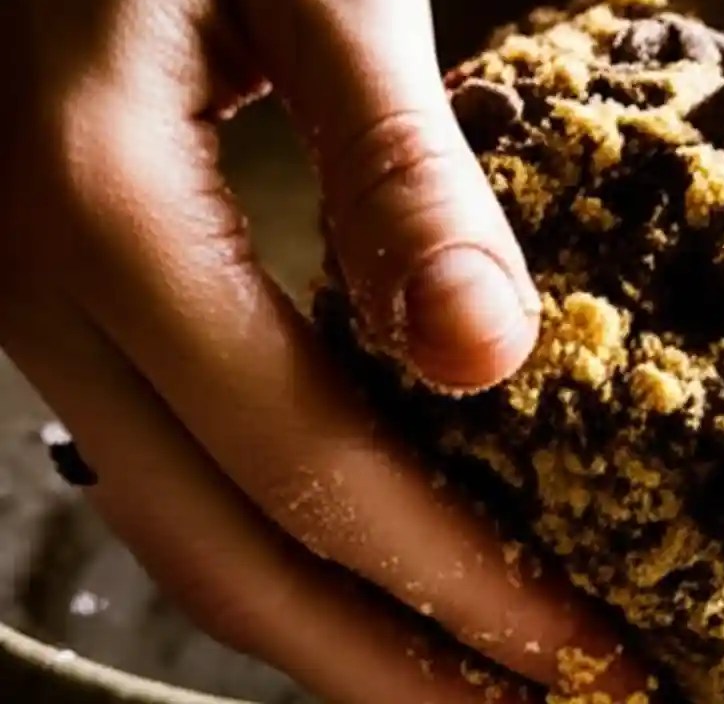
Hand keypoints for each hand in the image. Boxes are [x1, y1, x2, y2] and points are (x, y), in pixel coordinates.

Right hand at [0, 0, 645, 701]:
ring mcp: (38, 308)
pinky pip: (173, 465)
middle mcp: (46, 294)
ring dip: (334, 630)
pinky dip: (280, 542)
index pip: (310, 465)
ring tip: (468, 679)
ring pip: (184, 531)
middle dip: (394, 667)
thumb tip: (482, 353)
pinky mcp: (68, 297)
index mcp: (110, 216)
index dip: (453, 581)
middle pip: (228, 556)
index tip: (579, 651)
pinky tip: (369, 561)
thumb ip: (393, 160)